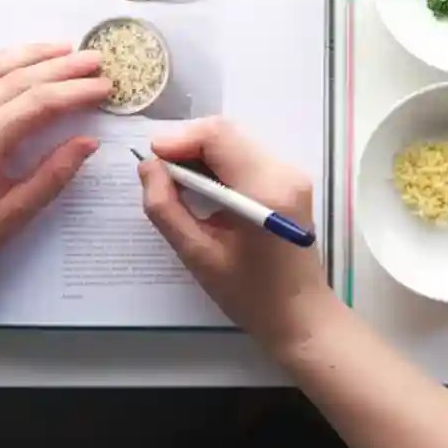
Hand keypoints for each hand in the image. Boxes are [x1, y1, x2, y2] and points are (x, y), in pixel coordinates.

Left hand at [0, 43, 110, 316]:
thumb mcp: (11, 217)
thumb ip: (52, 175)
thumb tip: (88, 141)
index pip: (36, 104)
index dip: (75, 91)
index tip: (103, 86)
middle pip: (15, 79)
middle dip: (59, 67)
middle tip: (93, 59)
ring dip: (27, 56)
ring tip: (62, 50)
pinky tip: (15, 62)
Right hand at [137, 117, 333, 351]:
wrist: (300, 315)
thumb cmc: (250, 295)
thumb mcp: (198, 255)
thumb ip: (166, 208)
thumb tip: (147, 167)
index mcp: (265, 190)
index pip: (218, 136)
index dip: (178, 139)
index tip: (151, 160)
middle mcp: (284, 171)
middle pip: (226, 133)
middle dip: (186, 144)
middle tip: (158, 172)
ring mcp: (291, 173)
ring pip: (235, 141)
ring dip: (200, 152)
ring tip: (175, 180)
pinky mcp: (288, 180)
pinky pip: (245, 155)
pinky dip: (218, 161)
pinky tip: (201, 185)